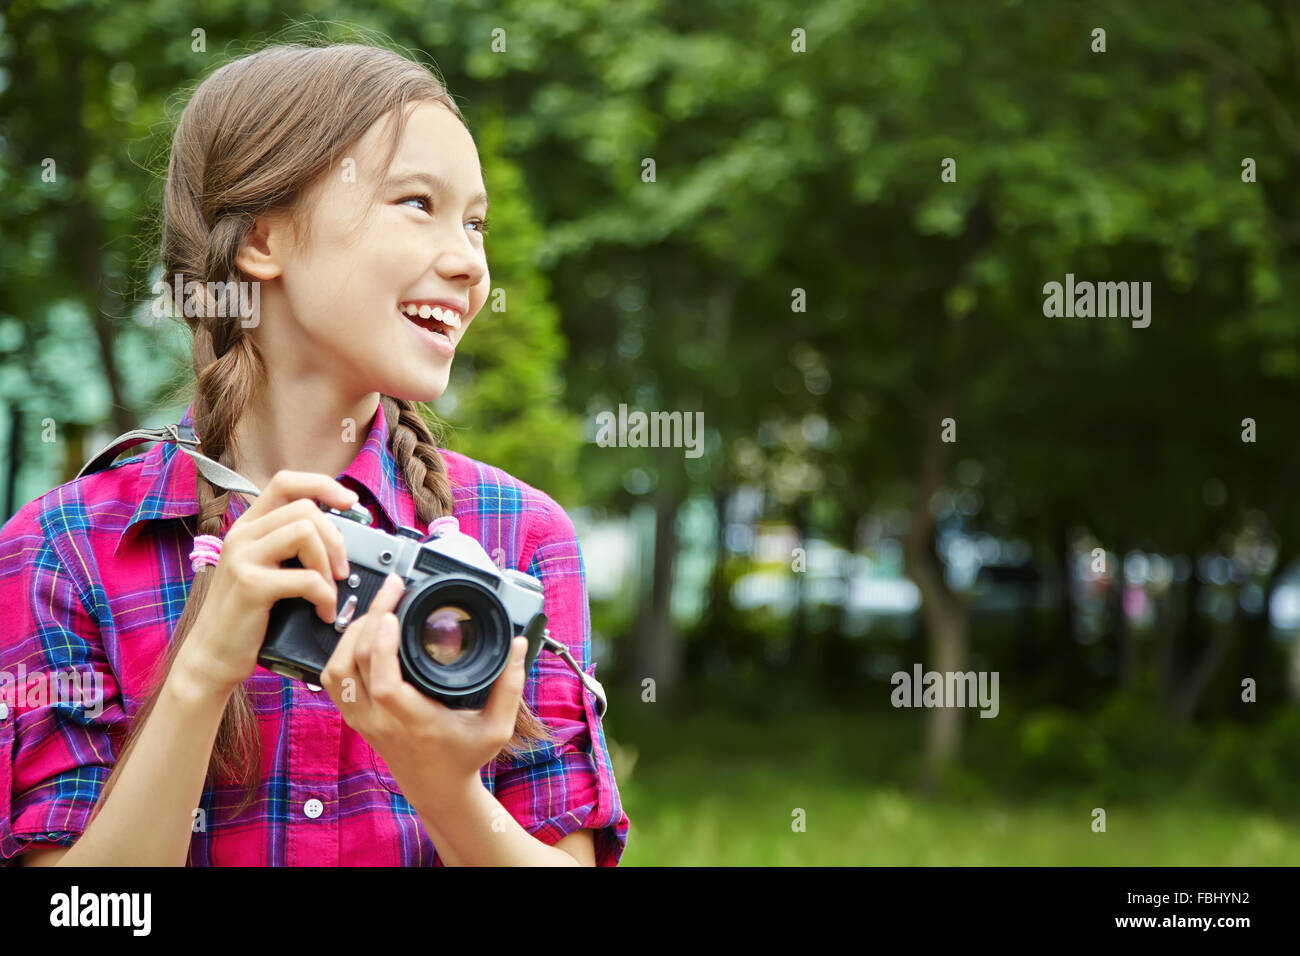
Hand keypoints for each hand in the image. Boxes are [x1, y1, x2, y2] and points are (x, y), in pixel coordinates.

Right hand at [175, 470, 358, 699]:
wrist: (212, 656)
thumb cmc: (247, 615)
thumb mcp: (266, 569)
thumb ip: (290, 547)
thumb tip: (340, 535)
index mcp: (249, 526)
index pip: (287, 481)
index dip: (323, 485)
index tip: (351, 502)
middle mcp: (242, 535)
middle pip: (305, 508)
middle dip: (336, 538)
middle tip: (342, 570)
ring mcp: (243, 559)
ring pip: (305, 532)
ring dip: (329, 564)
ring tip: (331, 591)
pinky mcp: (251, 586)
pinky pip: (305, 578)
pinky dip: (325, 596)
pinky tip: (323, 612)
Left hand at [319, 573, 529, 793]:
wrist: (437, 789)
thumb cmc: (465, 757)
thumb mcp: (498, 727)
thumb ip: (510, 686)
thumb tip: (519, 644)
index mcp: (414, 721)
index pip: (385, 684)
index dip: (382, 646)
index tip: (393, 615)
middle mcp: (381, 720)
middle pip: (354, 665)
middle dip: (369, 618)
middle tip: (392, 591)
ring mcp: (362, 720)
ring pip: (336, 669)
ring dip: (352, 633)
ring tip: (378, 609)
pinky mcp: (354, 716)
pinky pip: (332, 679)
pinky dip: (341, 650)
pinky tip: (363, 631)